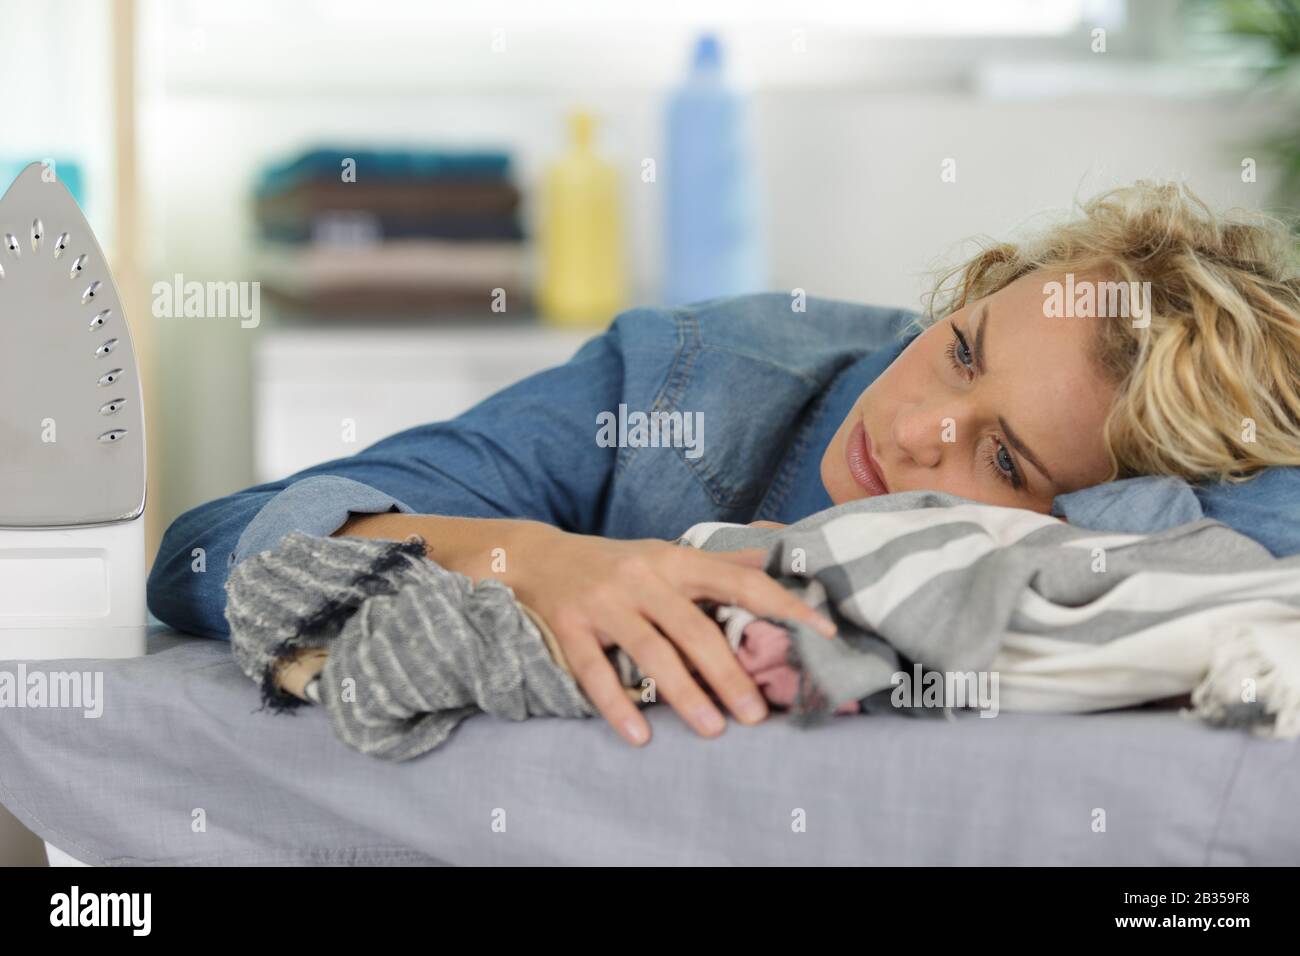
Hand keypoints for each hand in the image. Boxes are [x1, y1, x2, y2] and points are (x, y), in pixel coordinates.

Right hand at [504, 524, 835, 746]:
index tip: (822, 631)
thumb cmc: (616, 563)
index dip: (784, 605)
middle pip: (694, 628)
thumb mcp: (667, 554)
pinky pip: (595, 672)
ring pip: (650, 651)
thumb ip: (720, 563)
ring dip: (683, 693)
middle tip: (756, 714)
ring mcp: (604, 602)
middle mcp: (643, 577)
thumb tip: (781, 557)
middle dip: (729, 672)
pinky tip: (640, 736)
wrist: (536, 557)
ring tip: (711, 731)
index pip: (741, 581)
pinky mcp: (569, 627)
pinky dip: (617, 706)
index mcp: (676, 559)